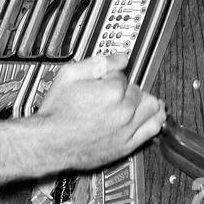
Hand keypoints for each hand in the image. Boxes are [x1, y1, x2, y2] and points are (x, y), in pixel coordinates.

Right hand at [33, 52, 166, 171]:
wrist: (49, 142)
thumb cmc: (56, 112)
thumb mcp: (68, 75)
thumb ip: (97, 63)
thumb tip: (119, 58)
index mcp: (112, 91)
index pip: (123, 75)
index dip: (112, 76)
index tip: (105, 79)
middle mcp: (124, 111)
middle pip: (140, 90)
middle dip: (129, 88)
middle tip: (116, 92)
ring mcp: (127, 129)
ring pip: (153, 108)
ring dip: (146, 102)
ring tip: (137, 101)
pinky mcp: (127, 145)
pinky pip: (153, 130)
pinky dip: (154, 120)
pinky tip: (149, 117)